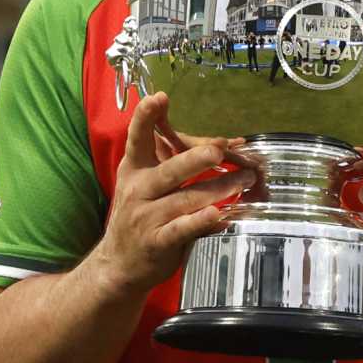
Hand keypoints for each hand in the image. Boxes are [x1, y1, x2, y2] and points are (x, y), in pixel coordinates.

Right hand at [96, 93, 254, 295]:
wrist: (117, 265)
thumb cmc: (139, 217)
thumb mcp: (142, 185)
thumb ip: (169, 164)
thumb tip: (216, 142)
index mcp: (133, 170)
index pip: (137, 139)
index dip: (146, 118)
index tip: (159, 97)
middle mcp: (138, 191)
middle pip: (170, 171)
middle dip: (196, 159)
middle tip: (220, 149)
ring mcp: (147, 217)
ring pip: (186, 199)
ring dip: (219, 188)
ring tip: (246, 179)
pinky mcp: (158, 242)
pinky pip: (183, 229)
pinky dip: (203, 221)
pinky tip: (221, 215)